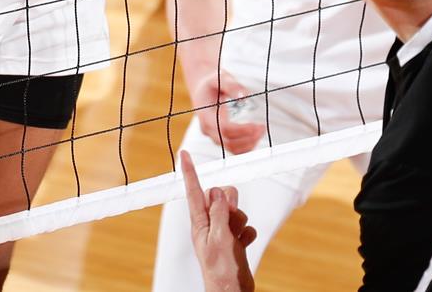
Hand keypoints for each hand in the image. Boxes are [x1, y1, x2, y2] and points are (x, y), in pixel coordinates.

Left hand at [181, 151, 256, 291]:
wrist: (232, 291)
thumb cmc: (221, 270)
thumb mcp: (219, 238)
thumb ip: (219, 213)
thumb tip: (218, 191)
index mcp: (199, 223)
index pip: (194, 192)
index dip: (189, 172)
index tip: (184, 154)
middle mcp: (209, 224)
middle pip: (221, 197)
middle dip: (231, 204)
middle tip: (232, 219)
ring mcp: (222, 232)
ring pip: (236, 210)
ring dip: (241, 221)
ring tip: (237, 238)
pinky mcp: (234, 240)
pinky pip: (245, 225)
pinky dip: (247, 233)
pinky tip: (244, 244)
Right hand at [190, 69, 266, 153]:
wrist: (202, 89)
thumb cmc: (211, 83)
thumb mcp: (220, 78)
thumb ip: (231, 86)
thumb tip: (245, 96)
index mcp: (205, 115)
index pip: (224, 129)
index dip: (241, 130)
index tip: (257, 125)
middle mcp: (207, 129)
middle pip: (228, 142)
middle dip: (248, 138)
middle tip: (262, 127)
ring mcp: (213, 135)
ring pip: (231, 148)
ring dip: (249, 143)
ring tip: (261, 130)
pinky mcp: (220, 138)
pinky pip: (233, 148)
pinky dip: (246, 146)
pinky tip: (256, 135)